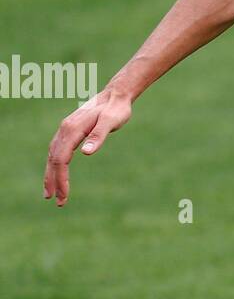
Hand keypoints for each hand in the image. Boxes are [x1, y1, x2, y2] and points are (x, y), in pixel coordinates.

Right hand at [43, 86, 132, 205]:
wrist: (115, 96)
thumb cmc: (116, 110)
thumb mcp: (111, 122)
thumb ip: (99, 136)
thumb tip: (86, 152)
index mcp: (72, 129)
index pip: (61, 159)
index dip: (61, 179)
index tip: (64, 196)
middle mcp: (64, 130)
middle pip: (53, 160)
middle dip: (54, 182)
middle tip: (58, 202)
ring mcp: (65, 130)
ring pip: (52, 156)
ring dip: (51, 175)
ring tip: (52, 194)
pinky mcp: (70, 131)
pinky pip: (57, 151)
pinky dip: (55, 165)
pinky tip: (57, 174)